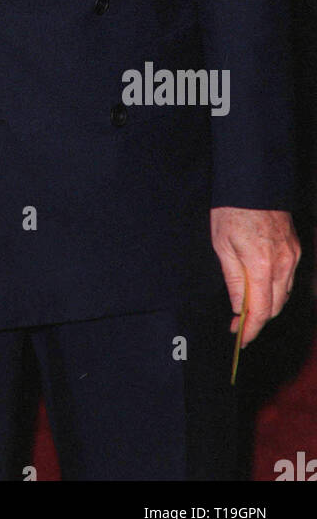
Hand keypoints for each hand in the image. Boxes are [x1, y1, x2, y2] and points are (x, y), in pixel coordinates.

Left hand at [210, 207, 300, 345]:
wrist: (253, 181)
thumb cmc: (231, 210)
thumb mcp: (222, 245)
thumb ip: (234, 280)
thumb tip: (239, 309)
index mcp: (262, 265)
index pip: (261, 311)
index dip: (250, 329)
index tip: (239, 338)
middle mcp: (283, 264)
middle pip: (275, 307)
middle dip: (258, 321)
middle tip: (238, 326)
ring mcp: (292, 256)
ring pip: (284, 294)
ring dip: (268, 306)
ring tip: (247, 310)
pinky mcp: (295, 249)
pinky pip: (288, 279)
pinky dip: (276, 290)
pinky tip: (262, 289)